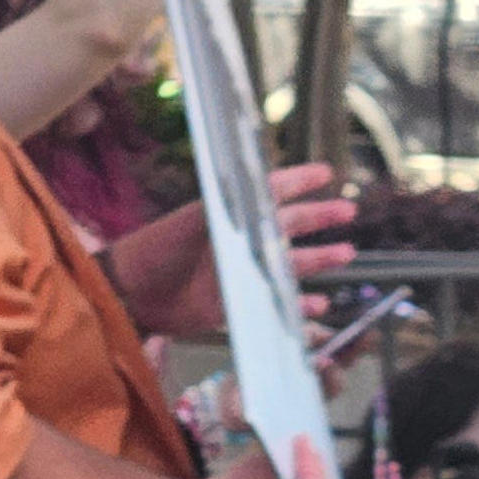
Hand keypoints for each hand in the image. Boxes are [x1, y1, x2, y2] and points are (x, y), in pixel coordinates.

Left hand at [108, 164, 357, 337]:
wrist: (131, 296)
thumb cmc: (155, 251)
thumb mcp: (188, 223)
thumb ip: (223, 209)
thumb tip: (257, 193)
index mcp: (228, 216)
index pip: (269, 193)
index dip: (298, 182)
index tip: (324, 173)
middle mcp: (239, 243)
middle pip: (288, 226)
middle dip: (319, 217)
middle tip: (347, 211)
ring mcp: (241, 274)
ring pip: (289, 264)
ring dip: (318, 259)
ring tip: (346, 254)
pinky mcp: (238, 305)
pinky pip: (276, 303)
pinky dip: (298, 305)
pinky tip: (318, 305)